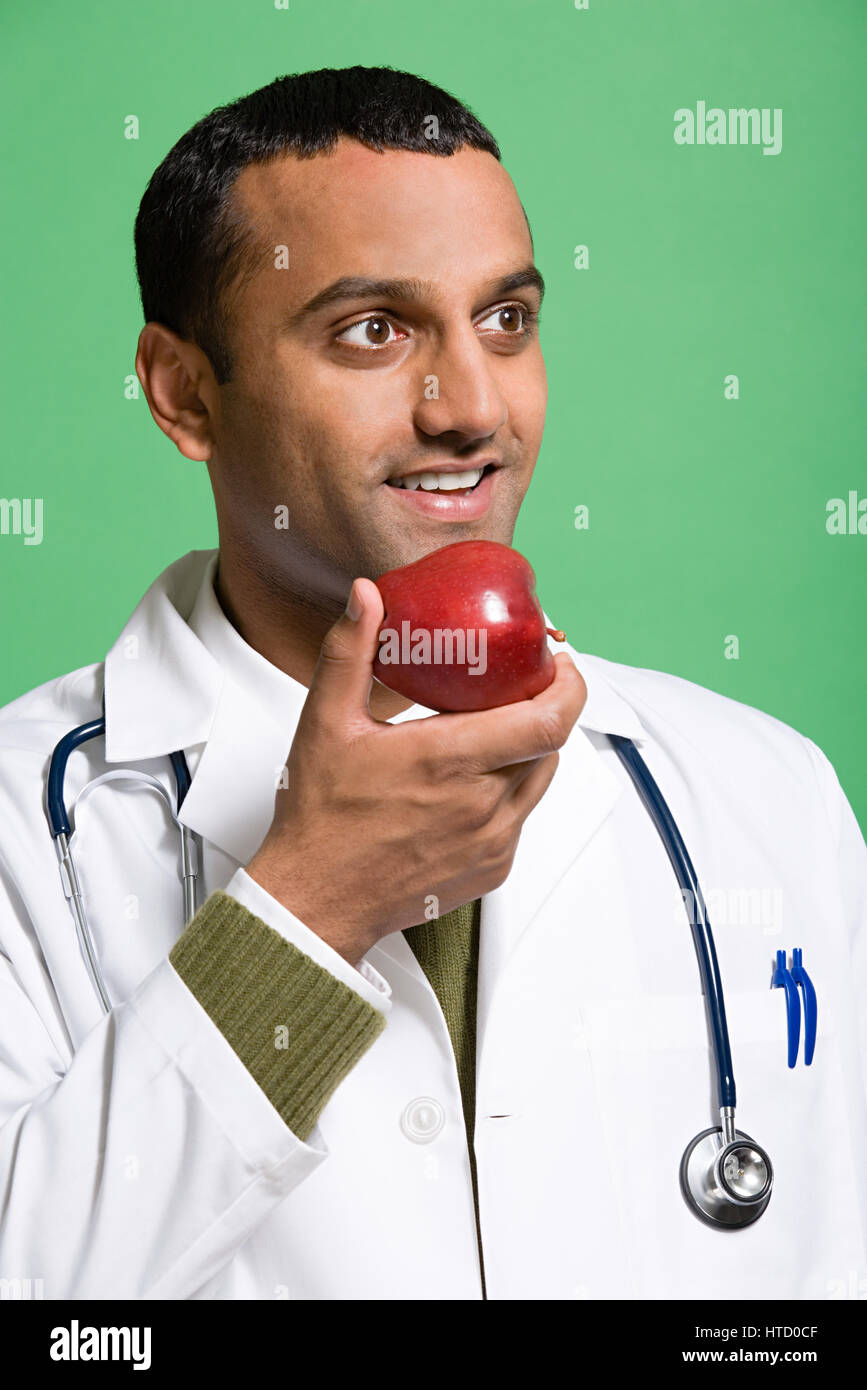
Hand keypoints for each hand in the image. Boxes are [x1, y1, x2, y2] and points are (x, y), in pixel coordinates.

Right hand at [247, 578, 586, 965]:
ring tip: (498, 726)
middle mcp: (481, 803)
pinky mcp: (493, 868)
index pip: (547, 721)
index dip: (569, 686)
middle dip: (546, 707)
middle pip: (550, 744)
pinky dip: (510, 789)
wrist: (316, 899)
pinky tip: (473, 778)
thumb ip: (351, 651)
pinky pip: (522, 817)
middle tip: (524, 683)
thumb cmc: (321, 818)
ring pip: (540, 780)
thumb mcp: (326, 722)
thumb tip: (366, 597)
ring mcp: (492, 840)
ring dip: (530, 748)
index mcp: (448, 760)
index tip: (559, 662)